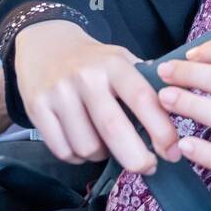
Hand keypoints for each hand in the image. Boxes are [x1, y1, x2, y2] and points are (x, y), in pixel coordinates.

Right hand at [13, 20, 180, 175]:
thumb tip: (175, 123)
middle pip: (114, 130)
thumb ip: (145, 86)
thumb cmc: (93, 60)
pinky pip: (64, 151)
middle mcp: (86, 77)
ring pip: (87, 147)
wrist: (44, 43)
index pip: (144, 99)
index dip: (162, 131)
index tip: (172, 152)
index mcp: (114, 64)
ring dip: (103, 155)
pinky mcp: (36, 108)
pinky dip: (78, 157)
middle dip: (136, 158)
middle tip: (147, 167)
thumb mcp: (121, 60)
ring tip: (107, 144)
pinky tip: (84, 144)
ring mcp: (59, 93)